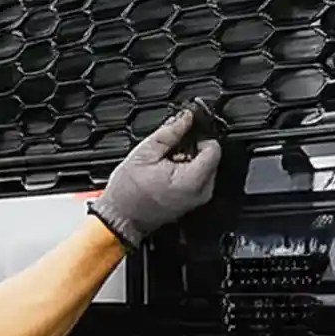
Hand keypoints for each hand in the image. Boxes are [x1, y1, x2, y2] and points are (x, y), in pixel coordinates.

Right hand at [88, 108, 221, 249]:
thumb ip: (170, 131)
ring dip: (188, 159)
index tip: (185, 132)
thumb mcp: (145, 153)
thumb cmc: (128, 192)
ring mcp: (198, 198)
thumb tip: (186, 117)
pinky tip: (167, 172)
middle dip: (192, 148)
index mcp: (192, 180)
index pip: (214, 148)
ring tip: (165, 163)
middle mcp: (201, 192)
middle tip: (169, 151)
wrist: (121, 218)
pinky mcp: (192, 201)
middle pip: (210, 157)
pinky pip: (198, 178)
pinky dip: (185, 171)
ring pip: (204, 166)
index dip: (199, 135)